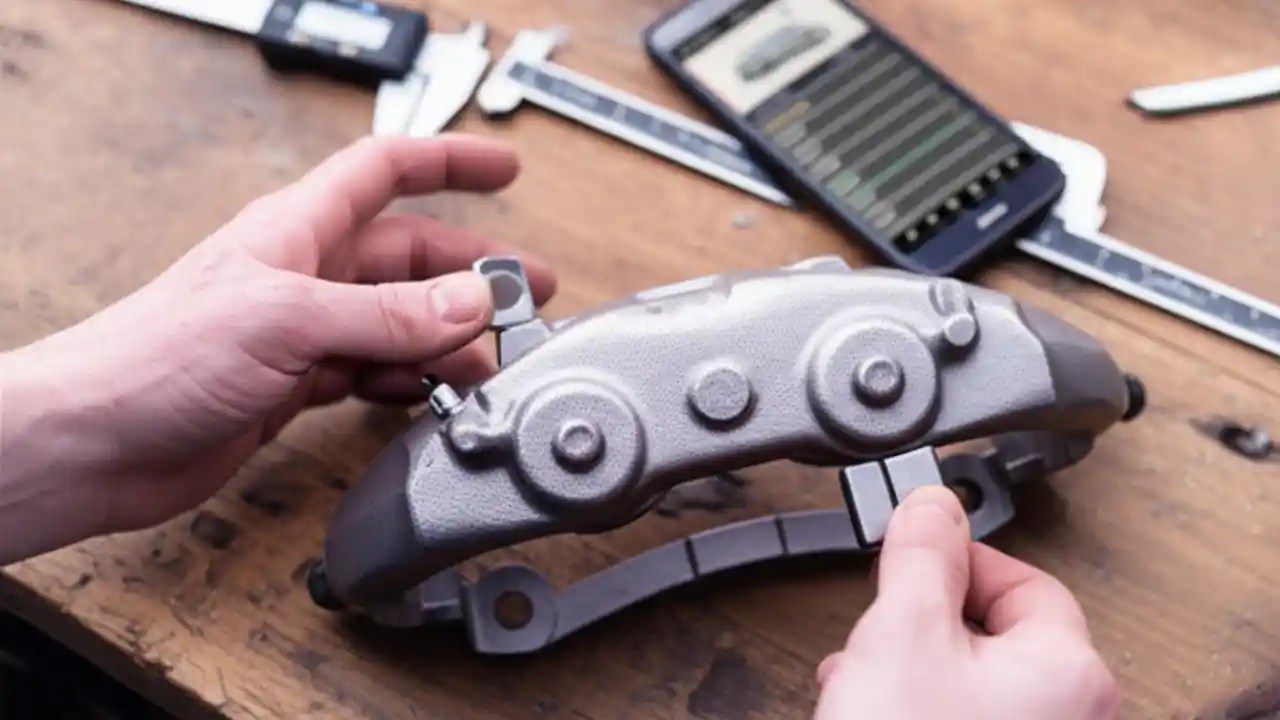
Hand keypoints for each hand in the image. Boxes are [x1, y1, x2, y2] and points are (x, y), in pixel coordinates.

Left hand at [0, 134, 555, 563]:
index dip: (449, 162)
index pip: (386, 172)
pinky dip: (410, 383)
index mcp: (298, 231)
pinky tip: (431, 395)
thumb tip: (471, 302)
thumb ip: (388, 315)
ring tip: (486, 366)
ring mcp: (304, 333)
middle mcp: (307, 276)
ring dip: (447, 340)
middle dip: (471, 275)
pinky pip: (375, 373)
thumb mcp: (288, 321)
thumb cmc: (154, 358)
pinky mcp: (296, 386)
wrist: (95, 441)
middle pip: (409, 260)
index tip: (505, 167)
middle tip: (526, 299)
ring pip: (399, 323)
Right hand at [813, 486, 1117, 719]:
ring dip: (909, 669)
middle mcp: (1068, 719)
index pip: (1023, 579)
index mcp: (1069, 672)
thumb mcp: (900, 633)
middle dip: (920, 623)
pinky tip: (869, 716)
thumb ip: (920, 556)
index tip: (908, 556)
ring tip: (860, 683)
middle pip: (994, 633)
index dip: (957, 561)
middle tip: (877, 630)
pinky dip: (915, 710)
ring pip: (970, 684)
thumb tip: (933, 503)